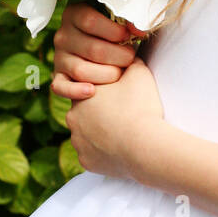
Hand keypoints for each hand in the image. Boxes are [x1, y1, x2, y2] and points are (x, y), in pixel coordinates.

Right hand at [51, 0, 148, 100]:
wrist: (101, 50)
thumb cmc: (113, 34)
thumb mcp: (117, 21)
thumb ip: (128, 22)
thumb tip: (139, 30)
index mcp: (75, 14)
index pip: (90, 21)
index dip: (114, 31)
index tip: (128, 37)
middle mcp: (63, 35)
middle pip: (92, 49)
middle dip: (118, 56)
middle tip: (130, 58)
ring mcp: (59, 57)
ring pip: (81, 70)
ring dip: (106, 74)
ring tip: (120, 73)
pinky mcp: (58, 76)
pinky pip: (61, 87)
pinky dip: (76, 91)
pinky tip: (91, 91)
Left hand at [65, 55, 163, 179]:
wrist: (145, 145)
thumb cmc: (141, 106)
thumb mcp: (139, 72)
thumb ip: (128, 61)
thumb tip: (128, 55)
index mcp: (81, 94)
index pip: (85, 88)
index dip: (102, 92)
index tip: (115, 96)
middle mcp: (72, 118)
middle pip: (84, 113)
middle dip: (99, 114)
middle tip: (122, 116)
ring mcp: (77, 142)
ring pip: (87, 136)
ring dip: (100, 134)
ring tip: (123, 134)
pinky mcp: (85, 161)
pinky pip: (92, 155)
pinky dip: (104, 153)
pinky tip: (119, 149)